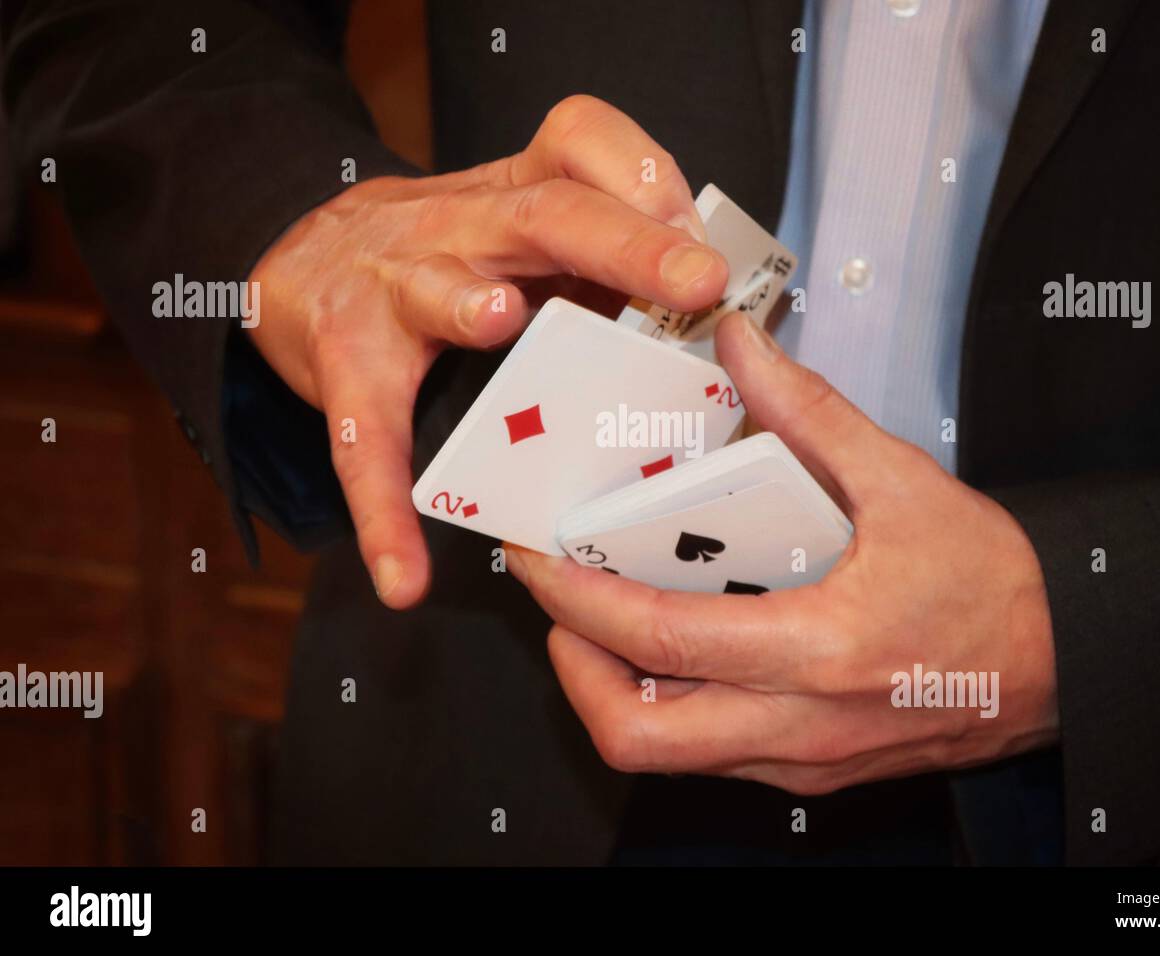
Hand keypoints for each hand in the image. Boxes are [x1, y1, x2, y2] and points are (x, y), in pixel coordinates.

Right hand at [247, 95, 725, 607]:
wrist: (300, 255)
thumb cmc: (445, 251)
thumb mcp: (524, 227)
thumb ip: (604, 258)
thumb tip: (709, 314)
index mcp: (519, 193)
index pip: (583, 143)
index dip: (645, 178)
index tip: (702, 237)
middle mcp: (460, 227)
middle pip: (546, 213)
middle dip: (625, 243)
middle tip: (697, 280)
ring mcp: (394, 289)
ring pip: (435, 289)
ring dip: (468, 304)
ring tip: (500, 322)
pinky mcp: (345, 363)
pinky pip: (362, 437)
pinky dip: (383, 507)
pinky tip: (405, 577)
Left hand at [506, 312, 1058, 793]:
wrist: (1066, 663)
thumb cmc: (996, 587)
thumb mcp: (903, 482)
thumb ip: (810, 412)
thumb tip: (745, 346)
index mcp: (819, 648)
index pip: (659, 639)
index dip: (576, 602)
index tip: (539, 558)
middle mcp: (800, 723)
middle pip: (638, 735)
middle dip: (573, 671)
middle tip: (563, 608)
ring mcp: (803, 761)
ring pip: (668, 756)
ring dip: (616, 690)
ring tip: (608, 621)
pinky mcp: (813, 773)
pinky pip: (712, 756)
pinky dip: (671, 707)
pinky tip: (680, 646)